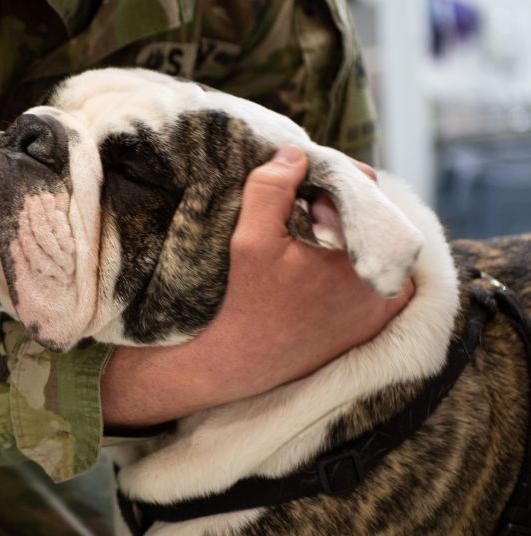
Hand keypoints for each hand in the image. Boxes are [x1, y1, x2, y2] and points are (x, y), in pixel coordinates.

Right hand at [101, 145, 413, 428]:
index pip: (365, 191)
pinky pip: (372, 272)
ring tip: (305, 235)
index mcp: (370, 256)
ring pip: (372, 243)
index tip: (300, 183)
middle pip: (372, 217)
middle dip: (338, 204)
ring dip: (344, 230)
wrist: (247, 363)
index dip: (331, 177)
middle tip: (300, 206)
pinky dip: (350, 258)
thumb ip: (271, 188)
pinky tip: (316, 262)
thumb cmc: (249, 302)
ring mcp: (388, 305)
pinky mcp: (378, 321)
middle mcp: (392, 283)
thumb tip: (297, 154)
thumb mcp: (251, 239)